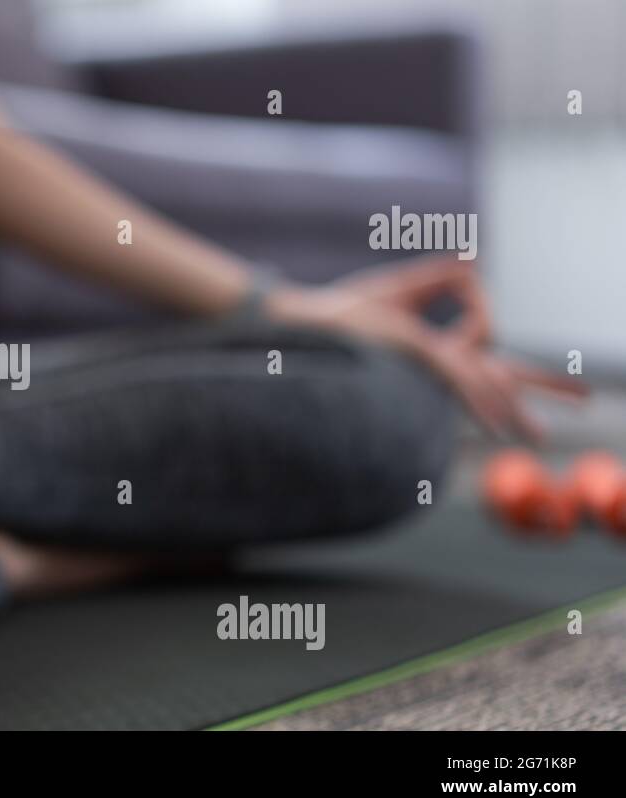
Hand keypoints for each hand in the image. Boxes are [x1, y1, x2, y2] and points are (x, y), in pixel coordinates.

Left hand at [263, 255, 586, 440]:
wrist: (310, 324)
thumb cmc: (345, 312)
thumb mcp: (401, 287)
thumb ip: (441, 276)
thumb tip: (474, 261)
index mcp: (439, 350)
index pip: (491, 349)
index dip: (494, 319)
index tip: (468, 283)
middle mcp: (443, 364)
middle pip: (506, 376)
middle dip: (545, 388)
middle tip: (586, 400)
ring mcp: (437, 368)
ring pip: (493, 384)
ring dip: (522, 408)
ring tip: (541, 436)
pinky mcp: (426, 364)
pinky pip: (470, 381)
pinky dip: (491, 404)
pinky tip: (505, 430)